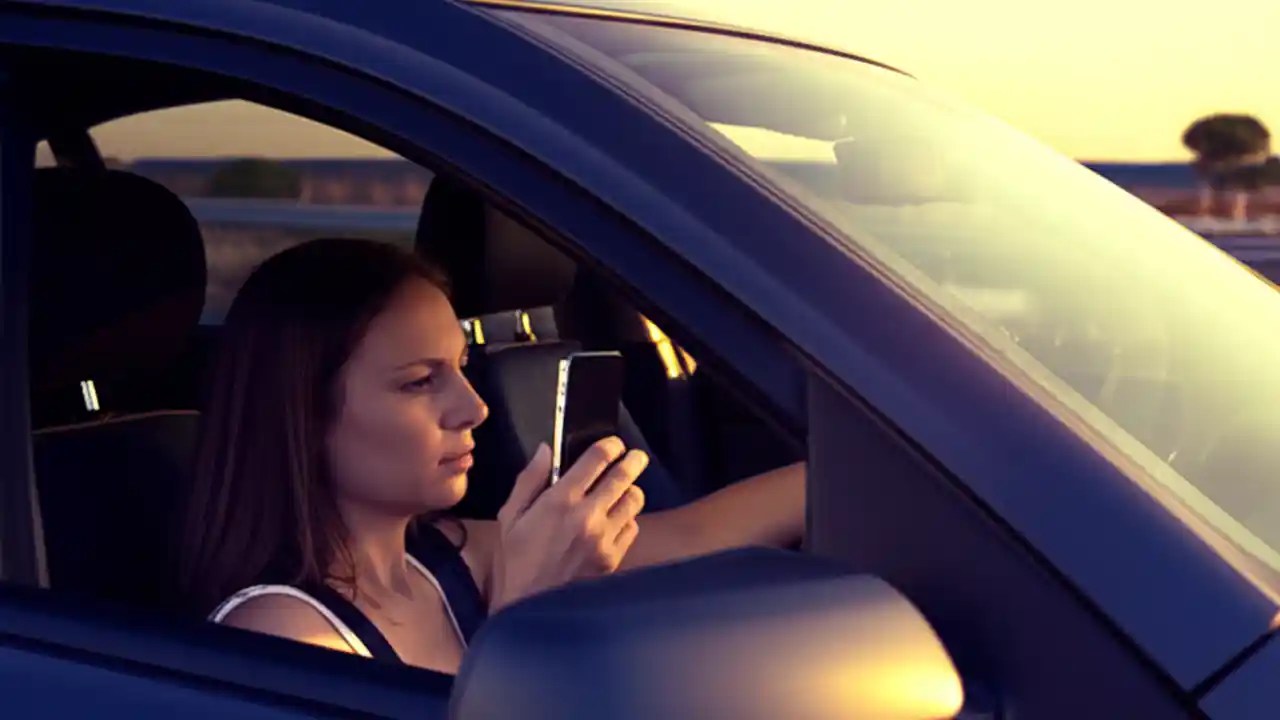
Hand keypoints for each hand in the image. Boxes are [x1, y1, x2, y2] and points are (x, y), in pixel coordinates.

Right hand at [488, 437, 648, 611]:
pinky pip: (632, 528)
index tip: (614, 444)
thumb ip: (529, 480)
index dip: (610, 446)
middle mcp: (586, 516)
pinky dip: (627, 520)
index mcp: (559, 501)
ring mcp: (603, 539)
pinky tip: (615, 521)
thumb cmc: (517, 562)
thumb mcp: (510, 518)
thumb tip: (545, 449)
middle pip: (623, 476)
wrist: (530, 610)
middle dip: (632, 462)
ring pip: (633, 501)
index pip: (596, 460)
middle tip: (635, 457)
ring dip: (630, 491)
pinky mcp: (613, 558)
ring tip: (624, 491)